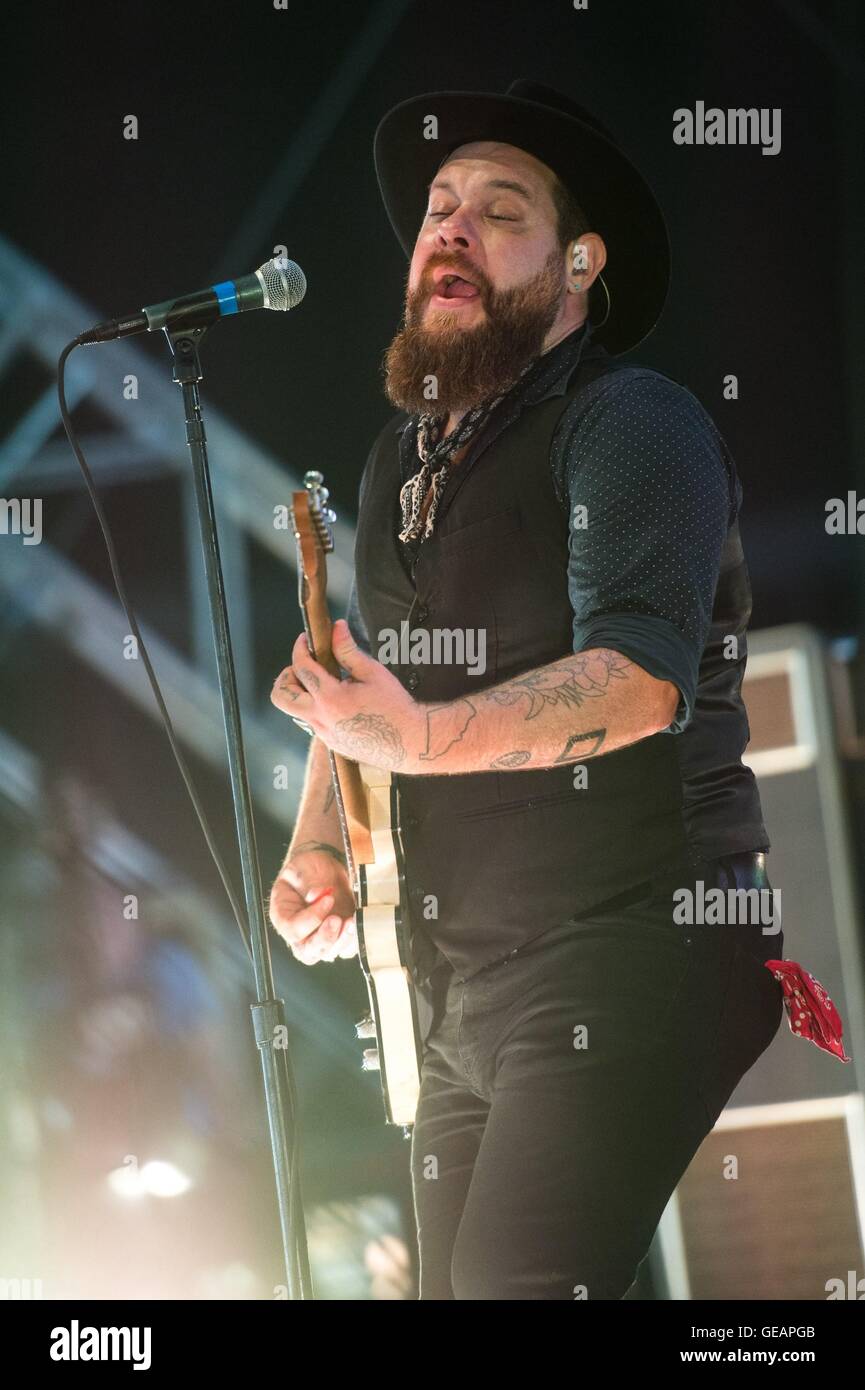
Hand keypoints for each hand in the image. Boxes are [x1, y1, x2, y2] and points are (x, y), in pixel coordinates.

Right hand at [269, 850, 357, 963]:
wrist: (323, 868)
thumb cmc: (307, 868)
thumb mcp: (302, 868)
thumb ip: (308, 882)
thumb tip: (316, 895)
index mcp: (282, 915)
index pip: (293, 929)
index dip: (311, 919)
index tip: (327, 899)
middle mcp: (299, 933)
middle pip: (307, 952)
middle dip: (325, 938)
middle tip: (337, 919)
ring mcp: (318, 937)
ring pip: (328, 953)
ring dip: (342, 940)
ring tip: (351, 920)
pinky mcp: (337, 936)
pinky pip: (345, 949)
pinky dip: (353, 941)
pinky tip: (357, 922)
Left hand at [270, 619, 423, 772]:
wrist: (409, 741)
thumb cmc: (395, 706)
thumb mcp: (373, 672)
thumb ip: (348, 650)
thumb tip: (336, 627)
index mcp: (330, 698)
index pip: (301, 667)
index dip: (300, 648)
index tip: (306, 639)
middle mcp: (321, 718)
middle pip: (281, 696)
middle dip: (286, 676)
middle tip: (303, 666)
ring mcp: (323, 733)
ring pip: (294, 711)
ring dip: (300, 693)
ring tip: (322, 682)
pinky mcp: (330, 742)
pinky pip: (312, 721)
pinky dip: (317, 706)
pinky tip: (339, 700)